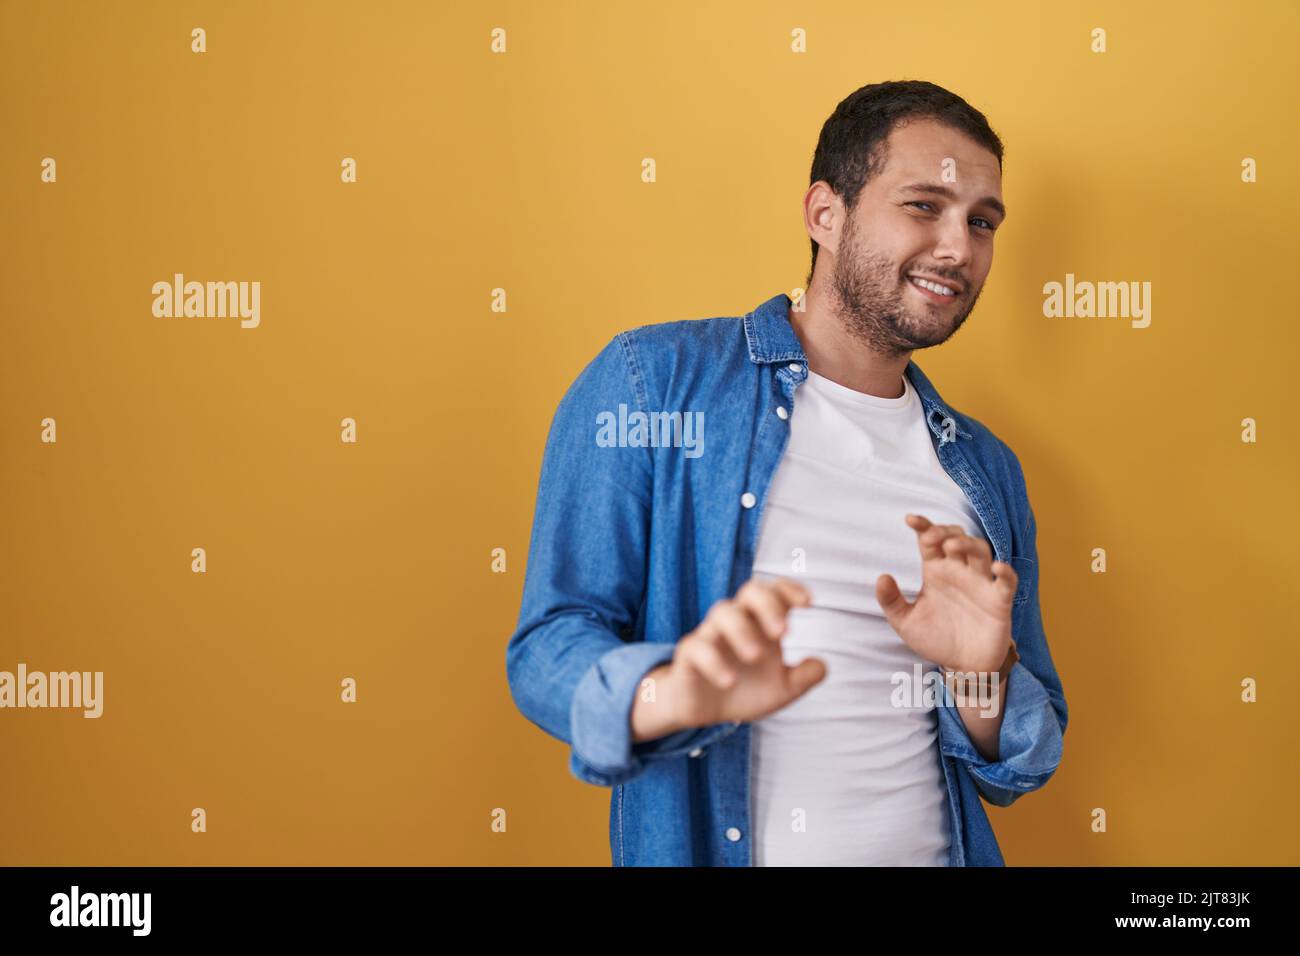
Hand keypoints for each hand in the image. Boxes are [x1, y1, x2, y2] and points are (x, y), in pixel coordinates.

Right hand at [656, 577, 825, 731]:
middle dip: (769, 605)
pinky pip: (697, 647)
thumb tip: (822, 665)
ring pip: (723, 612)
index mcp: (760, 624)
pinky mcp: (689, 656)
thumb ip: (803, 678)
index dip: (790, 590)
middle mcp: (736, 622)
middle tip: (783, 633)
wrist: (704, 712)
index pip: (774, 592)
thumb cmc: (744, 689)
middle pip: (750, 591)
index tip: (809, 603)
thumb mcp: (781, 689)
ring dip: (742, 630)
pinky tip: (728, 681)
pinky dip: (714, 662)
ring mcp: (710, 635)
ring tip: (755, 656)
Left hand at [875, 514, 1016, 673]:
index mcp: (936, 571)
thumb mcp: (905, 622)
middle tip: (932, 536)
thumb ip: (891, 601)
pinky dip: (1005, 572)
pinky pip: (1007, 582)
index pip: (930, 541)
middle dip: (945, 531)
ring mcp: (981, 584)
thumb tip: (882, 577)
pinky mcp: (999, 601)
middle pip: (957, 538)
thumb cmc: (935, 639)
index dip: (923, 526)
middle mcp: (959, 572)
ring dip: (968, 544)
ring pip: (981, 552)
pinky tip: (997, 567)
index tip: (910, 519)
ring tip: (952, 546)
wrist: (962, 668)